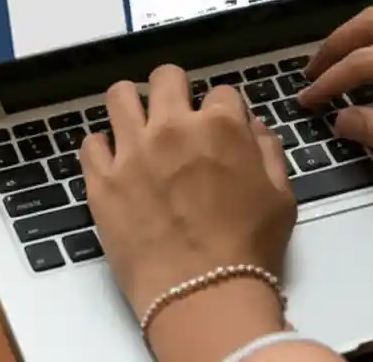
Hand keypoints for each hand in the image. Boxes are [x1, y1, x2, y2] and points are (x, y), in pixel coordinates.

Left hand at [80, 64, 295, 316]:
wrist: (202, 295)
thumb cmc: (249, 250)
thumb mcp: (281, 197)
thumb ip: (268, 151)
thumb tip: (253, 125)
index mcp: (220, 127)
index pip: (221, 92)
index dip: (222, 110)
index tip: (219, 129)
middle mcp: (172, 128)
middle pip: (165, 77)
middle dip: (174, 90)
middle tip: (176, 115)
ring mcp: (131, 151)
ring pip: (118, 95)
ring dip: (131, 105)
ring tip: (137, 125)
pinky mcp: (101, 180)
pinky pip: (91, 143)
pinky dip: (103, 148)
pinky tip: (116, 162)